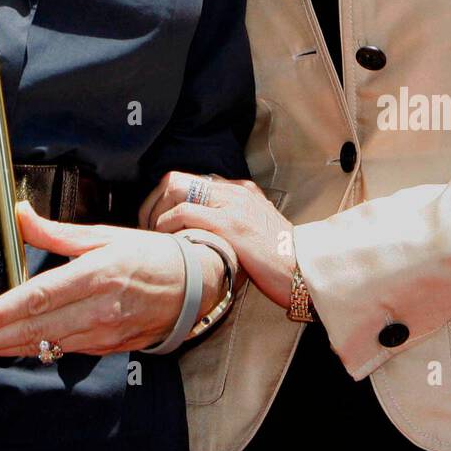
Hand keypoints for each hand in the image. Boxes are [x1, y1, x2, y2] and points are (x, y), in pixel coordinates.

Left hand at [0, 200, 223, 356]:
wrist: (195, 286)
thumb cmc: (149, 255)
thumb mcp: (104, 234)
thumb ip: (57, 231)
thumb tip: (20, 214)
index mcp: (96, 275)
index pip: (38, 299)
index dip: (1, 314)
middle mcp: (98, 310)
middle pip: (33, 329)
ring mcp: (102, 334)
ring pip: (43, 345)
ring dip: (3, 348)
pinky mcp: (106, 348)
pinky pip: (60, 350)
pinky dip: (31, 349)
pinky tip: (7, 347)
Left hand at [141, 171, 296, 309]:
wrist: (304, 271)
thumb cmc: (279, 260)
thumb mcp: (254, 231)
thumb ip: (230, 223)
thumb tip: (198, 233)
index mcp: (240, 190)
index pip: (190, 181)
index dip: (166, 199)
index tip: (156, 220)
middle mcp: (234, 190)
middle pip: (176, 179)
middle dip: (153, 202)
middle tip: (146, 227)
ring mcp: (232, 204)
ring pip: (176, 190)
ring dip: (155, 213)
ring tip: (152, 235)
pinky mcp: (229, 223)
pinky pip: (184, 213)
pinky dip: (167, 225)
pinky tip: (166, 241)